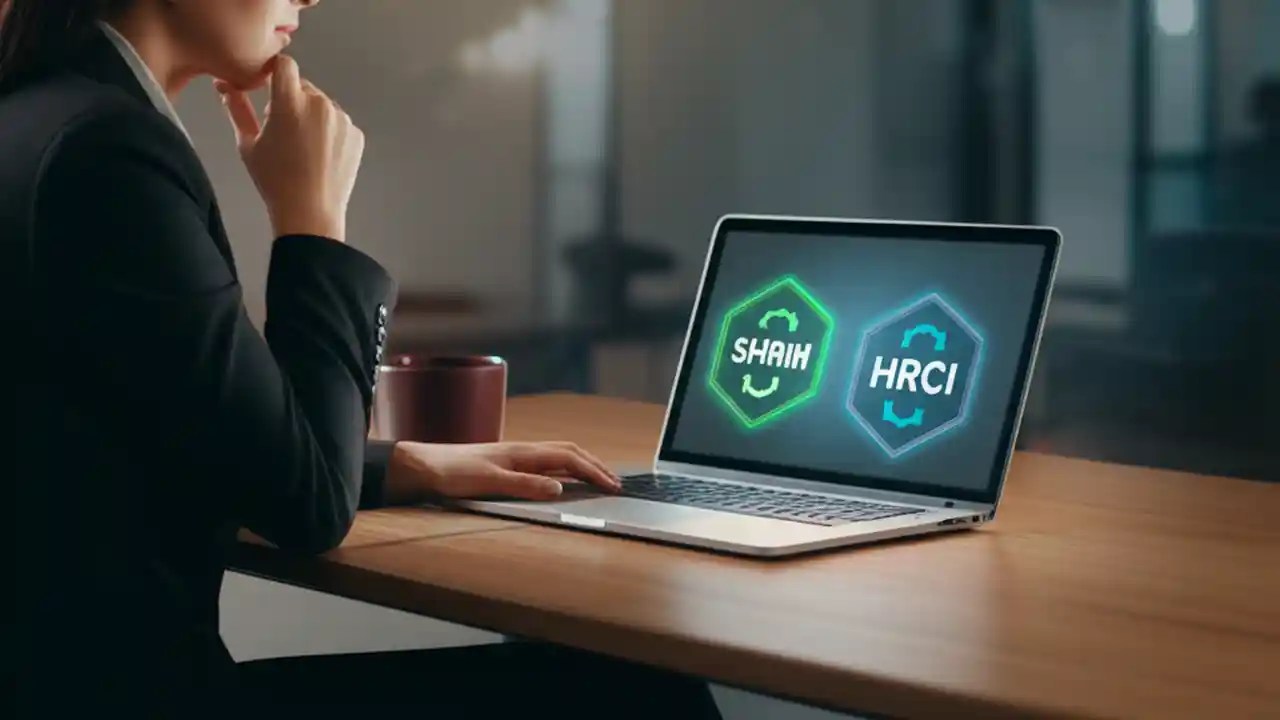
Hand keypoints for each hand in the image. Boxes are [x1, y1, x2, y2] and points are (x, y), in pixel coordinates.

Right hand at [215, 55, 363, 241]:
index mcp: (290, 102)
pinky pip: (339, 123)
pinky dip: (329, 132)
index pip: (284, 64)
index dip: (274, 72)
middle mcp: (320, 104)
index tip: (268, 86)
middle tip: (282, 131)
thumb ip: (237, 109)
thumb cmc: (274, 180)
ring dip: (311, 116)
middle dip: (291, 100)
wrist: (310, 213)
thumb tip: (225, 88)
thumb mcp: (248, 143)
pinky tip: (320, 156)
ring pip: (322, 105)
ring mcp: (342, 119)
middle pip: (303, 86)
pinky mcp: (356, 134)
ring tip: (302, 148)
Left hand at [384, 442, 623, 503]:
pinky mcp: (506, 462)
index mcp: (523, 452)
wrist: (421, 465)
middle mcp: (523, 450)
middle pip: (569, 451)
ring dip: (582, 464)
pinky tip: (563, 478)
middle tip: (615, 482)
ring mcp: (515, 455)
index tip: (613, 487)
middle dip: (595, 465)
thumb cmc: (451, 473)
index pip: (569, 458)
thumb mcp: (489, 482)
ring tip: (598, 478)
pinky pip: (545, 461)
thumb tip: (560, 488)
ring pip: (558, 454)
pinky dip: (564, 467)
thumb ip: (525, 484)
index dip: (594, 472)